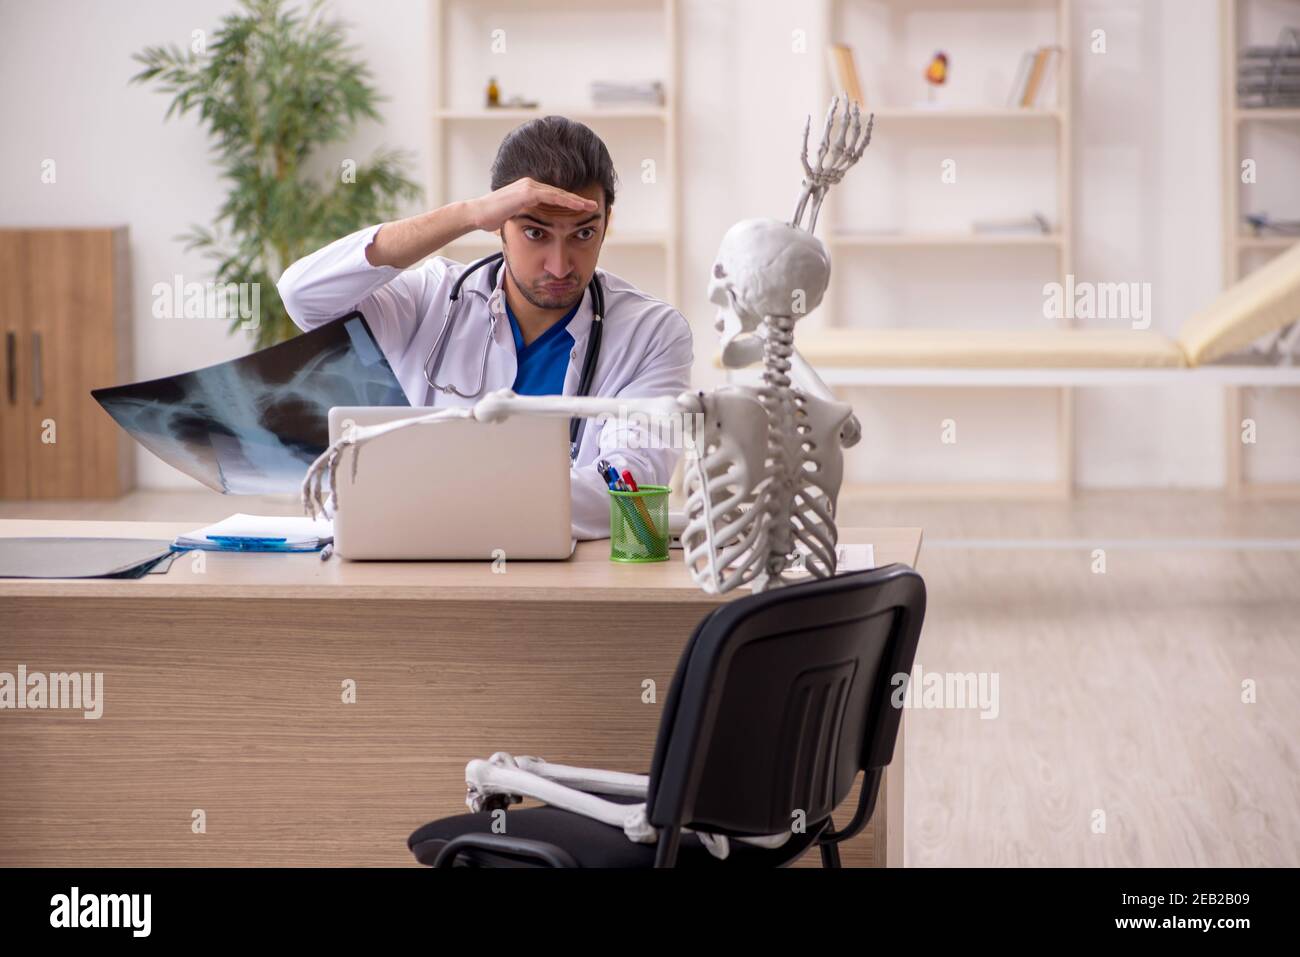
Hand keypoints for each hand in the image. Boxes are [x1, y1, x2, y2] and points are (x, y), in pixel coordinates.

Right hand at [468, 177, 598, 231]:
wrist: (478, 214)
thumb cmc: (493, 218)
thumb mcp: (514, 217)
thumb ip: (525, 217)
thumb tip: (531, 228)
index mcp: (529, 190)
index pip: (554, 196)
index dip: (570, 203)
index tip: (583, 209)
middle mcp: (530, 184)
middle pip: (560, 193)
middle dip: (578, 200)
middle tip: (594, 206)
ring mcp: (529, 186)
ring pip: (559, 194)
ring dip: (576, 200)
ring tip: (591, 206)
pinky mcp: (527, 192)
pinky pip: (551, 196)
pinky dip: (565, 201)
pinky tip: (577, 205)